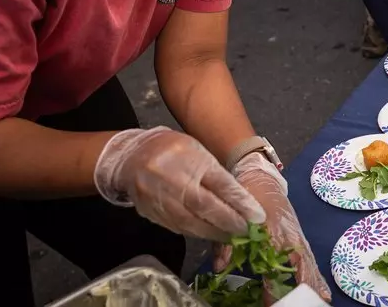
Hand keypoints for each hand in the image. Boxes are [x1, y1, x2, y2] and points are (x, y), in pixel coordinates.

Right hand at [94, 127, 264, 241]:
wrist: (130, 157)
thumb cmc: (172, 150)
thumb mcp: (197, 151)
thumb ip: (215, 173)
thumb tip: (239, 199)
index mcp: (191, 159)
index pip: (221, 184)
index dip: (240, 203)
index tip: (257, 216)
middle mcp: (174, 179)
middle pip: (207, 207)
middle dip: (230, 222)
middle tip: (248, 231)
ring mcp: (159, 198)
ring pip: (191, 222)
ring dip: (214, 232)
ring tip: (232, 236)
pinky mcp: (150, 213)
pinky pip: (177, 227)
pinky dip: (196, 232)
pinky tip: (209, 233)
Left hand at [214, 154, 329, 303]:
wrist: (261, 177)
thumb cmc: (247, 195)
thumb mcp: (233, 216)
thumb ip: (225, 242)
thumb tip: (220, 267)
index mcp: (273, 229)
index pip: (277, 261)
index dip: (276, 283)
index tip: (274, 301)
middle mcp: (290, 233)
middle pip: (302, 264)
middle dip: (305, 285)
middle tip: (312, 302)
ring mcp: (296, 234)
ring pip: (308, 262)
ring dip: (314, 281)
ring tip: (321, 299)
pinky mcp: (298, 236)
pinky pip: (308, 258)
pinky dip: (314, 273)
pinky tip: (320, 287)